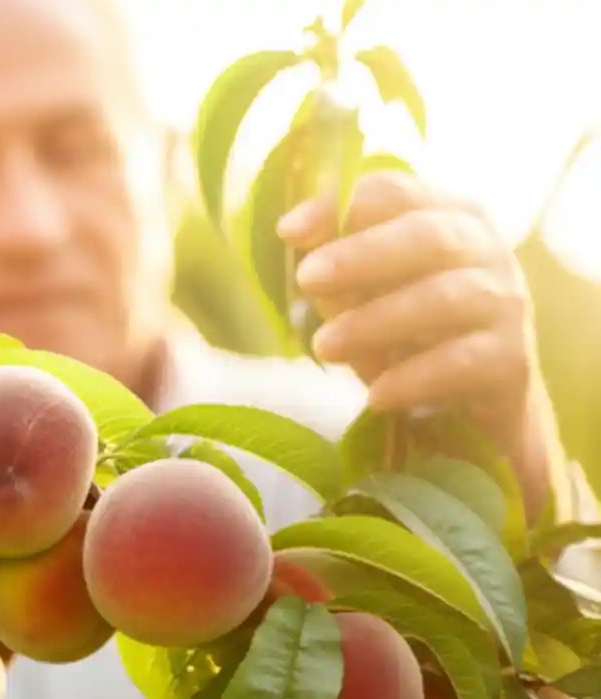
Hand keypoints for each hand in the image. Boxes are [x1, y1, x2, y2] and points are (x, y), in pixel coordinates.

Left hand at [276, 170, 537, 446]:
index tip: (286, 230)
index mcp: (444, 216)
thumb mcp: (366, 295)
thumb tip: (297, 246)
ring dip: (376, 321)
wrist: (476, 407)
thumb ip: (337, 268)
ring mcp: (505, 301)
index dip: (338, 205)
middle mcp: (483, 248)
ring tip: (324, 346)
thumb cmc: (409, 334)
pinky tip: (376, 396)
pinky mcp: (512, 358)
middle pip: (427, 235)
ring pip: (444, 297)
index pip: (393, 192)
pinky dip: (414, 378)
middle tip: (307, 278)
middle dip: (361, 255)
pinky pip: (462, 362)